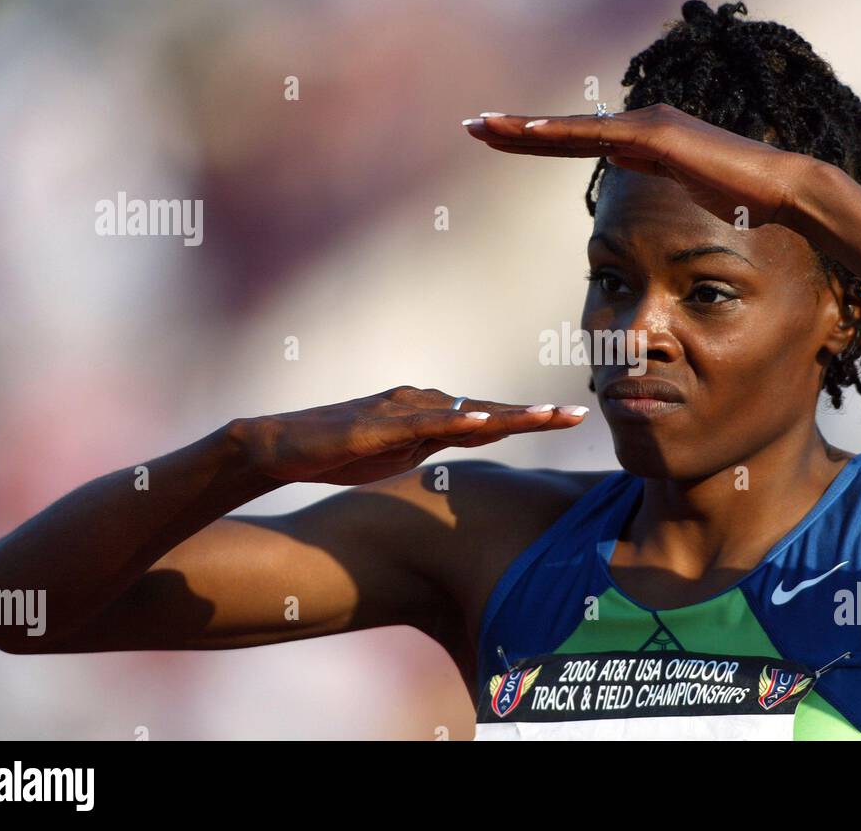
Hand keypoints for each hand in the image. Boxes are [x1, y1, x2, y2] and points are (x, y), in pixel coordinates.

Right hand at [228, 386, 586, 485]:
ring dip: (508, 414)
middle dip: (535, 413)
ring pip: (465, 413)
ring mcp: (401, 411)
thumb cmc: (338, 452)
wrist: (281, 446)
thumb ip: (435, 446)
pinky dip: (454, 421)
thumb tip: (470, 442)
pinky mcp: (377, 425)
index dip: (531, 419)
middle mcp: (422, 404)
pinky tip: (482, 422)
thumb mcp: (399, 455)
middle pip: (489, 411)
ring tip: (547, 415)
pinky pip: (422, 423)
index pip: (491, 419)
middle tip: (579, 413)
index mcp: (430, 416)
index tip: (570, 418)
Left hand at [463, 103, 812, 228]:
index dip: (536, 141)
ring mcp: (649, 127)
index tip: (498, 140)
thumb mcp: (682, 190)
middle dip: (516, 129)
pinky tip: (526, 132)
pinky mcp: (658, 136)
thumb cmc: (741, 199)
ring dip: (525, 128)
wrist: (782, 192)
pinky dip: (561, 133)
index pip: (577, 142)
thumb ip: (651, 175)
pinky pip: (599, 137)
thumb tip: (626, 172)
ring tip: (482, 126)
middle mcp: (641, 127)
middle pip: (565, 131)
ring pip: (573, 129)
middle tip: (471, 124)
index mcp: (643, 143)